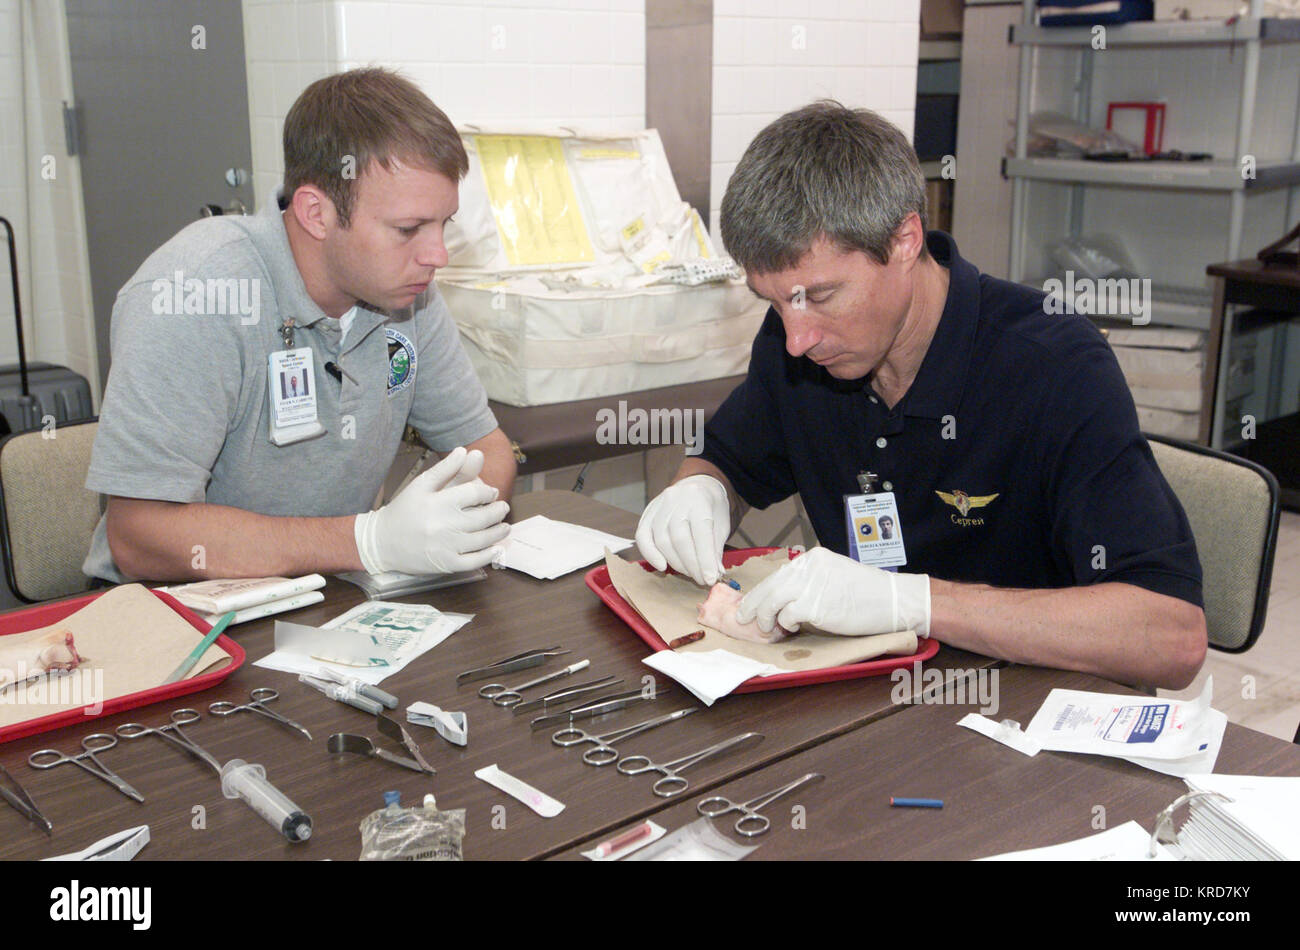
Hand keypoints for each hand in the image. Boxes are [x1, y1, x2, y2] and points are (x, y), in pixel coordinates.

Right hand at [354, 446, 510, 574]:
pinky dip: (488, 556)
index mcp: (438, 502)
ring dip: (498, 533)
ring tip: (504, 527)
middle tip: (503, 508)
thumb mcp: (421, 485)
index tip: (491, 493)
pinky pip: (473, 562)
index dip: (487, 492)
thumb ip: (445, 469)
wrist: (381, 542)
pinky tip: (495, 549)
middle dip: (498, 511)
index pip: (475, 493)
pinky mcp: (445, 564)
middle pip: (483, 517)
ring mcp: (445, 547)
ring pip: (483, 539)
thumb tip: (465, 450)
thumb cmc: (404, 510)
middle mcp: (444, 524)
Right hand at [635, 474, 729, 585]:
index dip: (705, 559)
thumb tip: (713, 575)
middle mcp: (676, 499)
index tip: (710, 579)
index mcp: (699, 499)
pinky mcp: (647, 513)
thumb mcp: (721, 524)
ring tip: (689, 573)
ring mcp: (659, 505)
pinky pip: (643, 537)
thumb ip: (715, 549)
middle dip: (691, 565)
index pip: (701, 532)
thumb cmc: (711, 508)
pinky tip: (662, 566)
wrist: (697, 486)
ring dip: (676, 563)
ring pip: (662, 540)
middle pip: (680, 538)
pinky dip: (650, 555)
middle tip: (701, 580)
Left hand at [735, 547, 930, 637]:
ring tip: (769, 629)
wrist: (892, 600)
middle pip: (769, 587)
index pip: (777, 575)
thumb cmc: (866, 593)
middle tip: (744, 619)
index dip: (761, 592)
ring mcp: (810, 586)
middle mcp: (808, 567)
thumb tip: (783, 598)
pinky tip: (789, 630)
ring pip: (772, 602)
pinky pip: (787, 617)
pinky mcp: (815, 606)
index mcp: (812, 559)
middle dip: (752, 606)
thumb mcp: (834, 576)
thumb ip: (810, 581)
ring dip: (766, 619)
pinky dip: (784, 626)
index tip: (751, 604)